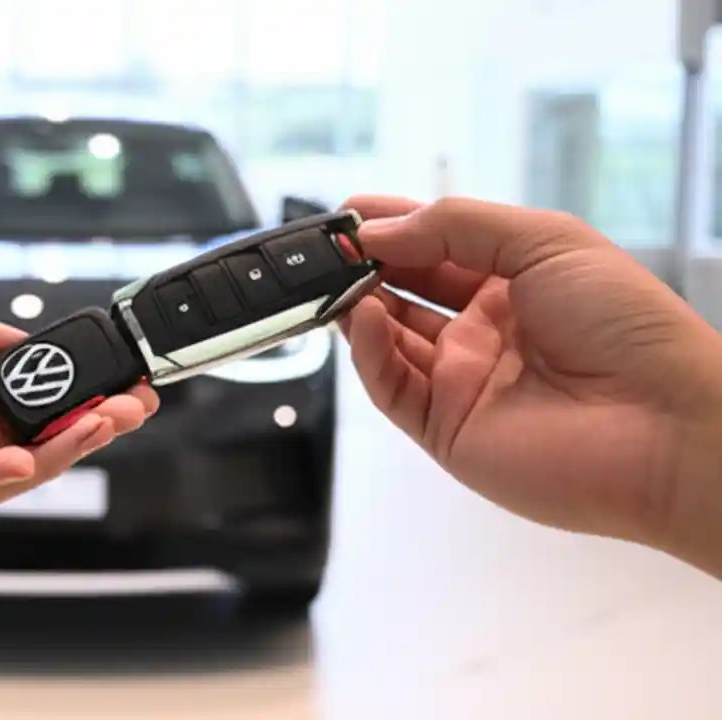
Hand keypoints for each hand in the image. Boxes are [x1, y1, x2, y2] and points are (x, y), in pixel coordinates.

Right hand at [340, 196, 721, 571]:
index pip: (433, 248)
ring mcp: (462, 382)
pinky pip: (391, 388)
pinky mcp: (445, 430)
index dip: (391, 228)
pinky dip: (368, 352)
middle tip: (323, 247)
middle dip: (362, 266)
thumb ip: (455, 227)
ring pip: (387, 340)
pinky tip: (361, 318)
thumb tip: (378, 232)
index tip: (347, 214)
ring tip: (329, 279)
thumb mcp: (545, 242)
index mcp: (513, 282)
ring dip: (354, 306)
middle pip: (401, 292)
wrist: (665, 426)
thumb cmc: (627, 325)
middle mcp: (482, 331)